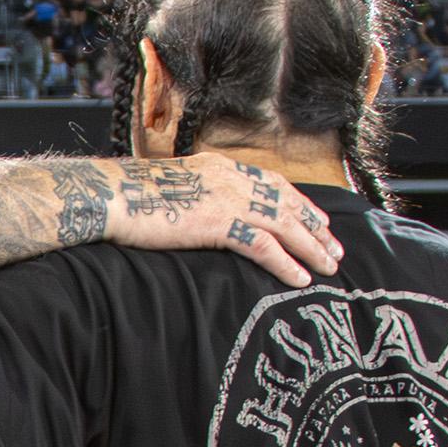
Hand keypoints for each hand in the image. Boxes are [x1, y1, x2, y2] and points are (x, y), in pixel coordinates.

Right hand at [100, 156, 342, 284]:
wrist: (111, 195)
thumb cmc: (132, 197)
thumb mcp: (175, 188)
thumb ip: (200, 196)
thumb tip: (208, 215)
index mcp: (222, 168)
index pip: (273, 184)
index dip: (300, 204)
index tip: (319, 221)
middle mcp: (232, 179)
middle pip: (287, 204)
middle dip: (315, 228)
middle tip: (336, 250)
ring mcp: (228, 199)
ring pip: (284, 224)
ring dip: (310, 247)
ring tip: (328, 267)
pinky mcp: (219, 222)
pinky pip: (263, 246)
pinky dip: (285, 262)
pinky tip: (299, 278)